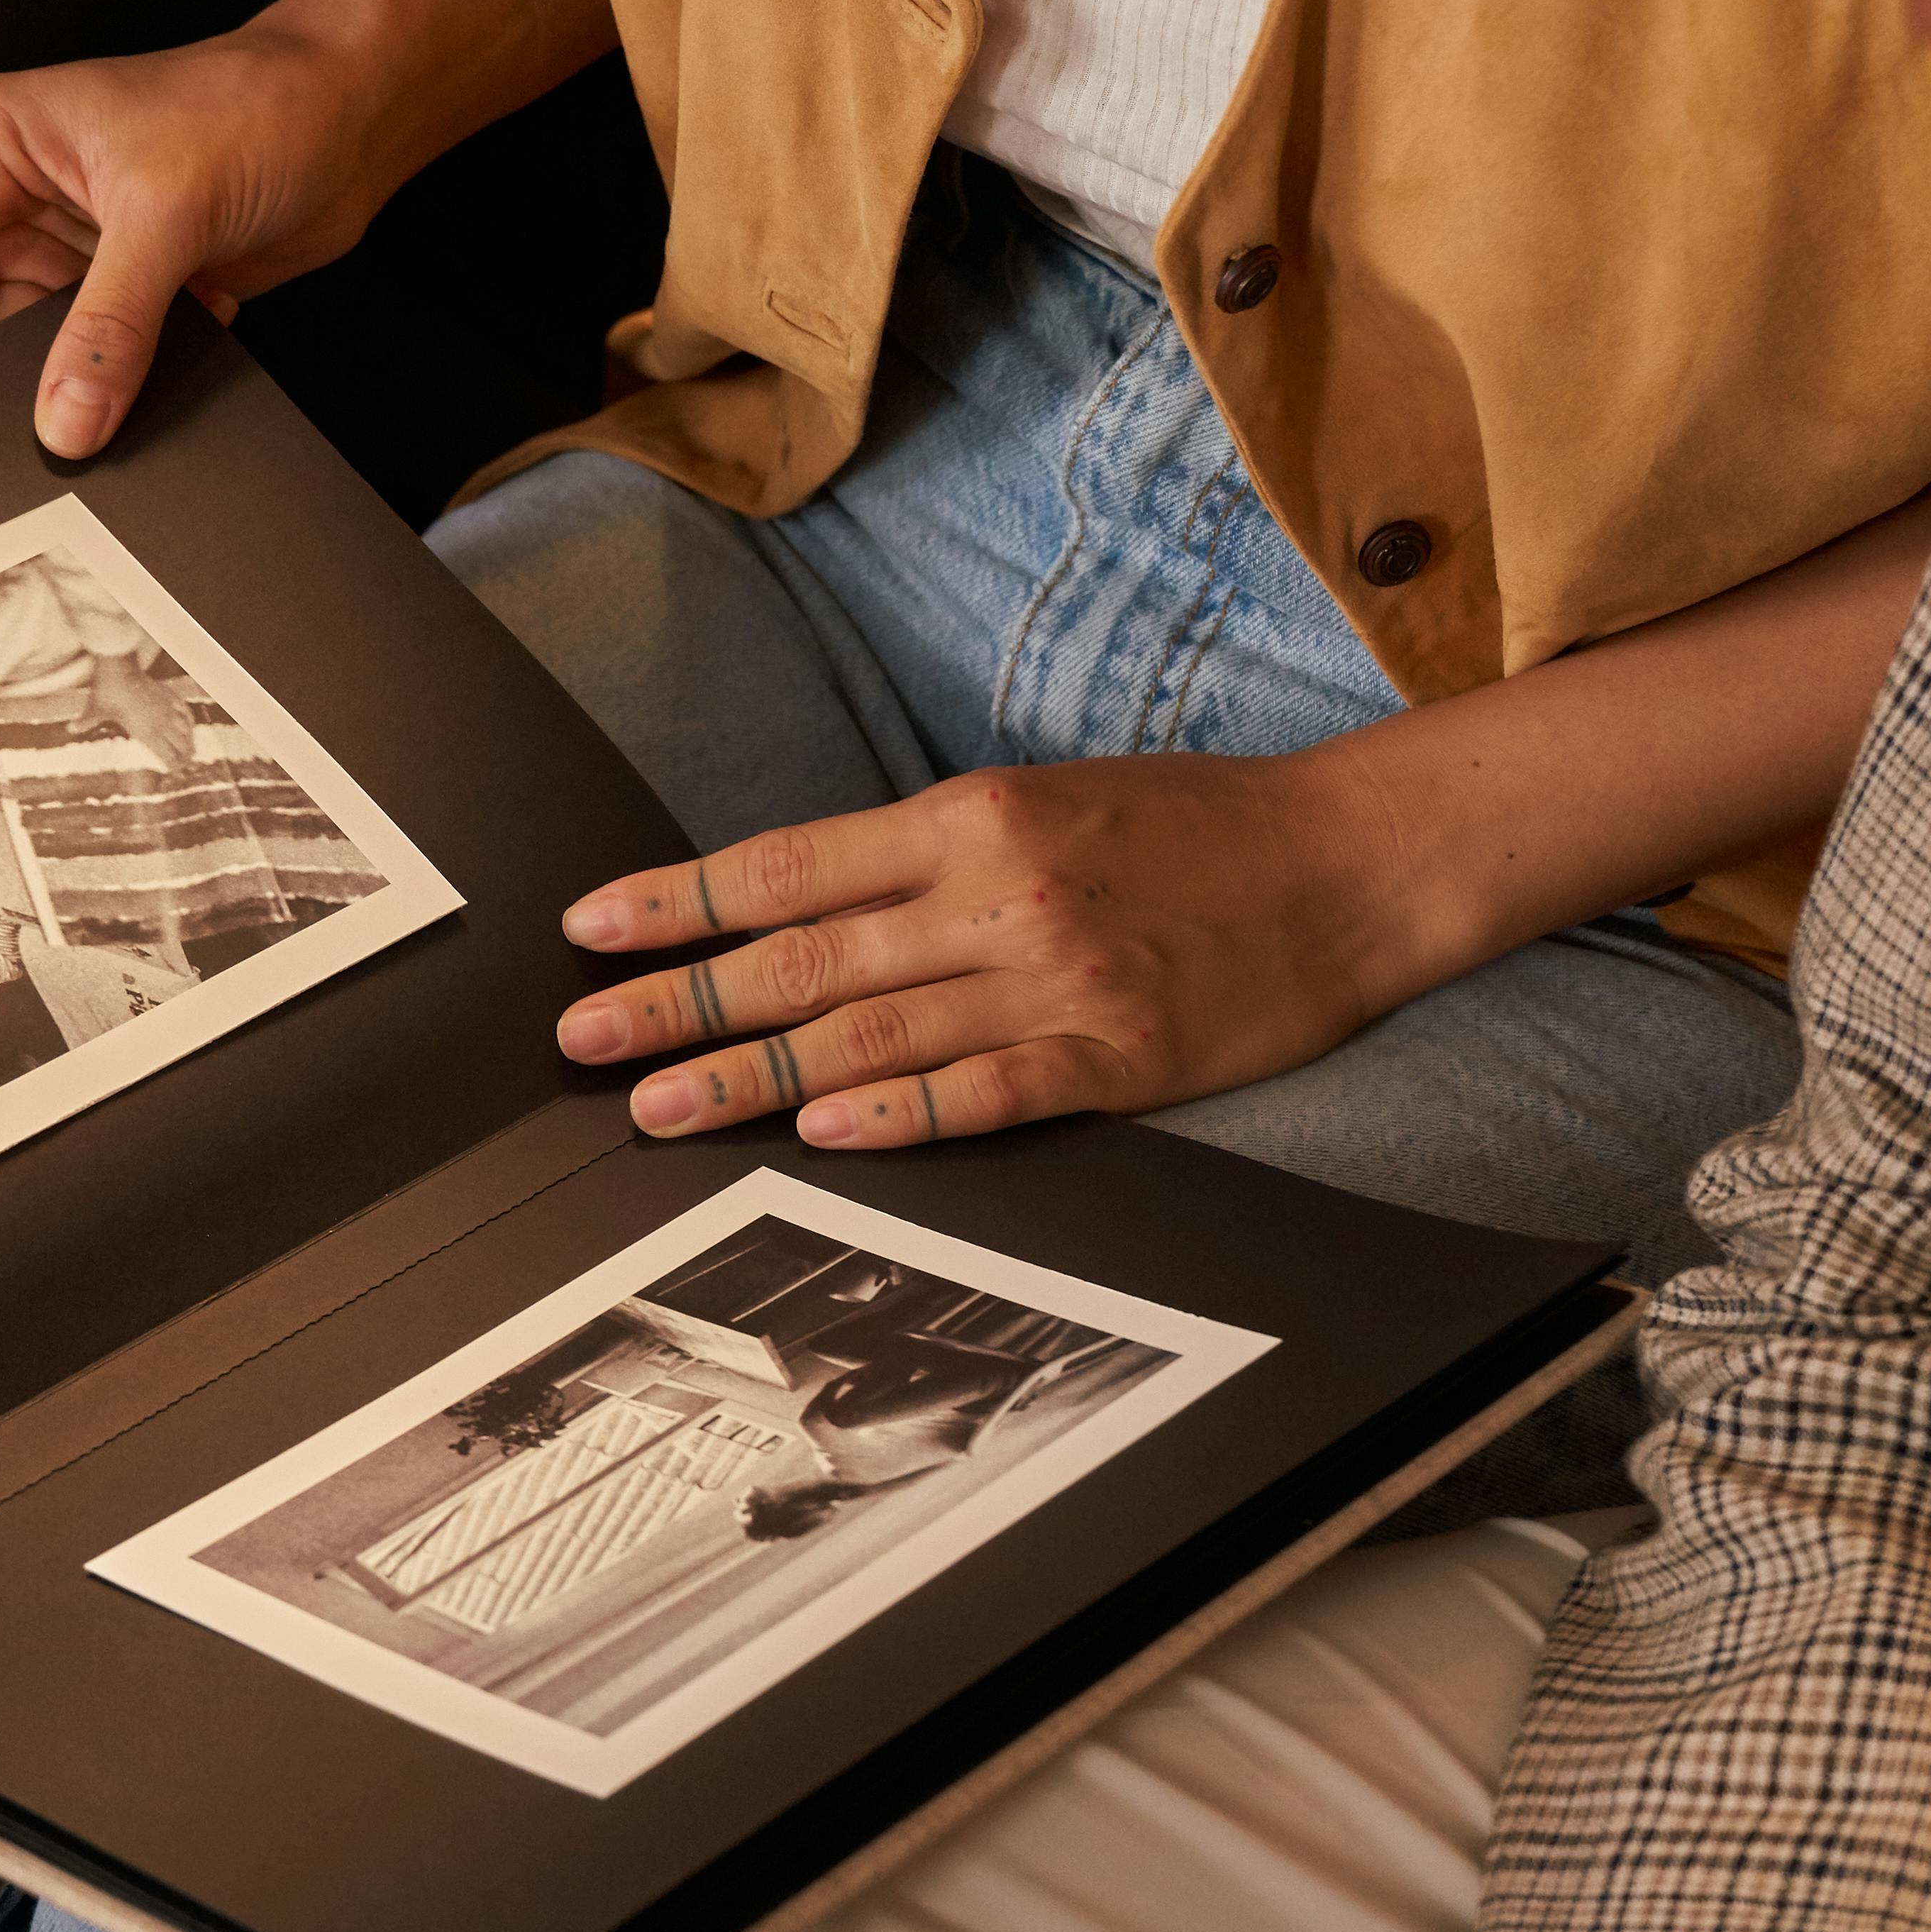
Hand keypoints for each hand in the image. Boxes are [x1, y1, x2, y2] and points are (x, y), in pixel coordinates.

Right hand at [0, 27, 387, 459]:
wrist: (354, 114)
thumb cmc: (252, 108)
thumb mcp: (169, 211)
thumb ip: (109, 325)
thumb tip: (62, 428)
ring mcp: (45, 250)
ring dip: (3, 404)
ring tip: (5, 461)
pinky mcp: (99, 295)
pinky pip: (59, 368)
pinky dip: (74, 400)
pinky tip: (94, 423)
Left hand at [550, 747, 1415, 1145]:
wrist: (1350, 857)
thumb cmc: (1194, 827)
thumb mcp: (1045, 798)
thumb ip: (931, 852)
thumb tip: (808, 900)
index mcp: (972, 819)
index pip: (788, 865)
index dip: (679, 902)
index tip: (591, 930)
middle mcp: (996, 895)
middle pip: (804, 956)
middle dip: (680, 1001)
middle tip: (581, 1041)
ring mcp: (1055, 978)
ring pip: (871, 1032)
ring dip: (755, 1075)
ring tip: (659, 1109)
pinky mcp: (1116, 1053)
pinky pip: (989, 1089)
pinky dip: (903, 1113)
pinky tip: (827, 1133)